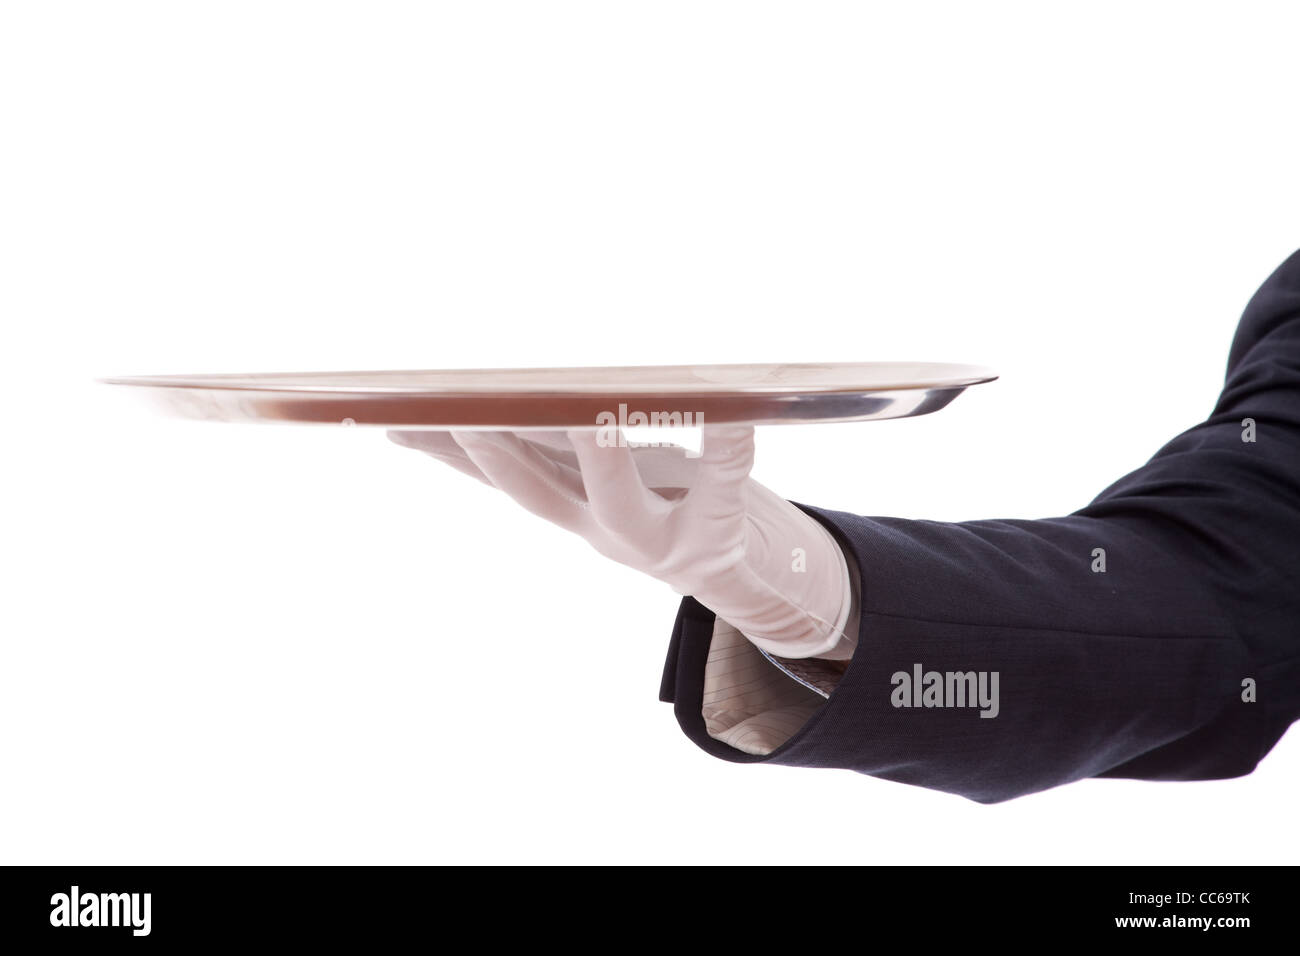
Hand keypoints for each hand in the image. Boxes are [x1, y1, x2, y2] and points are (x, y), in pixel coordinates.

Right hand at [388, 426, 856, 658]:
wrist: (727, 568)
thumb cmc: (649, 506)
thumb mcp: (590, 483)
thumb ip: (535, 450)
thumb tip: (450, 420)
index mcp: (571, 511)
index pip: (502, 477)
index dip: (452, 454)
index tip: (404, 422)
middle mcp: (603, 530)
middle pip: (541, 497)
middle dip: (503, 456)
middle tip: (470, 413)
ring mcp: (656, 535)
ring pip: (618, 495)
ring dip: (599, 449)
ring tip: (588, 406)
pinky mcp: (718, 524)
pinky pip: (726, 474)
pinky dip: (729, 438)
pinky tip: (735, 407)